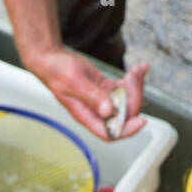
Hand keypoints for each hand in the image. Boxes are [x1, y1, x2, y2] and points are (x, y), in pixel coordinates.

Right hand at [29, 47, 148, 141]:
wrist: (51, 58)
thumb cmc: (56, 71)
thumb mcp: (75, 82)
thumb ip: (92, 96)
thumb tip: (108, 111)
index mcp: (86, 115)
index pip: (110, 133)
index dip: (127, 130)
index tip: (141, 120)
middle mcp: (96, 111)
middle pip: (123, 115)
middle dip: (134, 97)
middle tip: (135, 78)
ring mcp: (101, 100)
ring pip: (127, 101)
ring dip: (136, 86)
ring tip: (137, 70)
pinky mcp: (105, 89)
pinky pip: (124, 88)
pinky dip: (133, 79)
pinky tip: (138, 68)